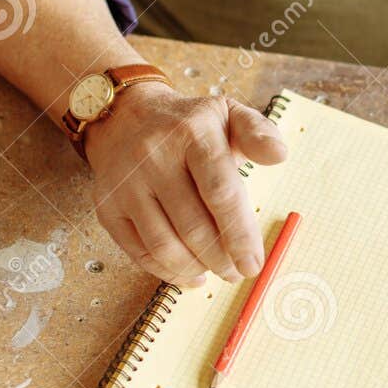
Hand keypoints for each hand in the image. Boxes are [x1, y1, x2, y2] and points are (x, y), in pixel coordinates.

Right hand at [85, 83, 286, 285]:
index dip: (240, 234)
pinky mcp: (107, 206)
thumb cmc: (187, 125)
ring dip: (196, 268)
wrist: (124, 117)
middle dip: (221, 258)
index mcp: (191, 133)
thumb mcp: (227, 114)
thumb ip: (257, 133)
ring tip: (216, 269)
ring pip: (164, 245)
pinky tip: (191, 272)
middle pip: (193, 226)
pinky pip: (139, 252)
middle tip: (237, 271)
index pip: (220, 192)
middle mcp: (153, 157)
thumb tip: (280, 155)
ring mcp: (126, 184)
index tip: (254, 262)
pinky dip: (168, 271)